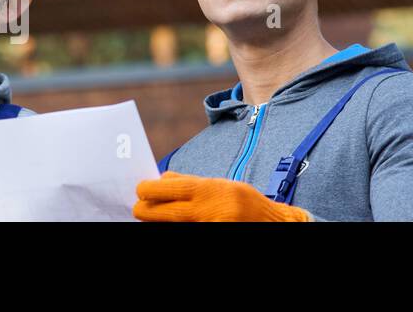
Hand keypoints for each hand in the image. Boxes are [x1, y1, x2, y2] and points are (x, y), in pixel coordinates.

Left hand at [133, 171, 312, 221]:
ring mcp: (211, 226)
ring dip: (161, 222)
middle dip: (147, 211)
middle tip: (138, 209)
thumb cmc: (246, 204)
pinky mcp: (214, 234)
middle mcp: (210, 210)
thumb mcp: (222, 186)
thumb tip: (162, 178)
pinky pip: (186, 231)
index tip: (139, 191)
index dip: (151, 191)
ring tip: (154, 219)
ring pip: (174, 225)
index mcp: (211, 191)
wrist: (274, 224)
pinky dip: (176, 228)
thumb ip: (192, 183)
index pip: (172, 188)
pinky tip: (170, 225)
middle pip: (167, 212)